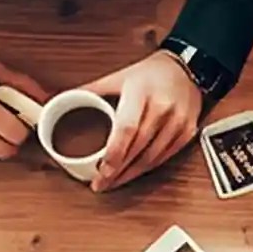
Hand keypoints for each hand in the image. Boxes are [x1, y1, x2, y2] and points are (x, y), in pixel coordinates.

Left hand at [82, 51, 203, 191]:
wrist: (187, 68)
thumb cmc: (152, 73)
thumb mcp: (120, 76)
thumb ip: (93, 90)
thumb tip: (64, 99)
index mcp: (140, 92)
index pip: (127, 128)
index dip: (114, 153)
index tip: (101, 170)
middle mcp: (162, 106)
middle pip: (138, 147)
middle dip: (117, 170)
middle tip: (100, 183)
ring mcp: (177, 121)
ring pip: (152, 157)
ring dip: (131, 174)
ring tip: (113, 182)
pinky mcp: (187, 131)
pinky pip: (165, 157)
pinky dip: (147, 168)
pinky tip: (134, 173)